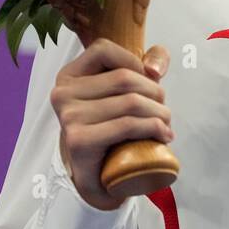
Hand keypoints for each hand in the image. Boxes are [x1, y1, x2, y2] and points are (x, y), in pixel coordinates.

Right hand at [50, 38, 172, 210]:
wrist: (97, 178)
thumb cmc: (112, 130)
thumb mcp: (124, 93)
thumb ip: (145, 66)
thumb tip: (155, 67)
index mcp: (68, 76)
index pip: (103, 49)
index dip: (134, 62)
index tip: (148, 83)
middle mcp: (62, 93)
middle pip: (124, 78)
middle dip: (156, 93)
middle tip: (165, 112)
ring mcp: (68, 117)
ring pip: (131, 102)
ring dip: (160, 113)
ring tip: (166, 125)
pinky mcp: (79, 141)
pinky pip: (127, 125)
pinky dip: (153, 128)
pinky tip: (163, 136)